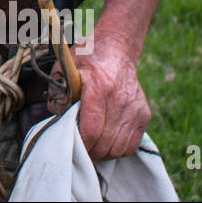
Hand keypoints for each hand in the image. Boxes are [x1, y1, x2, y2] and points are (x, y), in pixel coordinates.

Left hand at [68, 33, 150, 161]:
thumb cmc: (87, 59)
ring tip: (93, 148)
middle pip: (105, 142)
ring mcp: (135, 108)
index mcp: (99, 87)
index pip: (91, 129)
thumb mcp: (65, 68)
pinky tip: (107, 143)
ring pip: (119, 147)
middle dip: (90, 151)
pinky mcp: (144, 114)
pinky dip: (118, 149)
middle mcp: (119, 99)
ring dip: (104, 153)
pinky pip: (132, 144)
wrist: (116, 49)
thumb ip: (58, 93)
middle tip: (80, 150)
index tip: (72, 146)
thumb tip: (56, 118)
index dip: (81, 144)